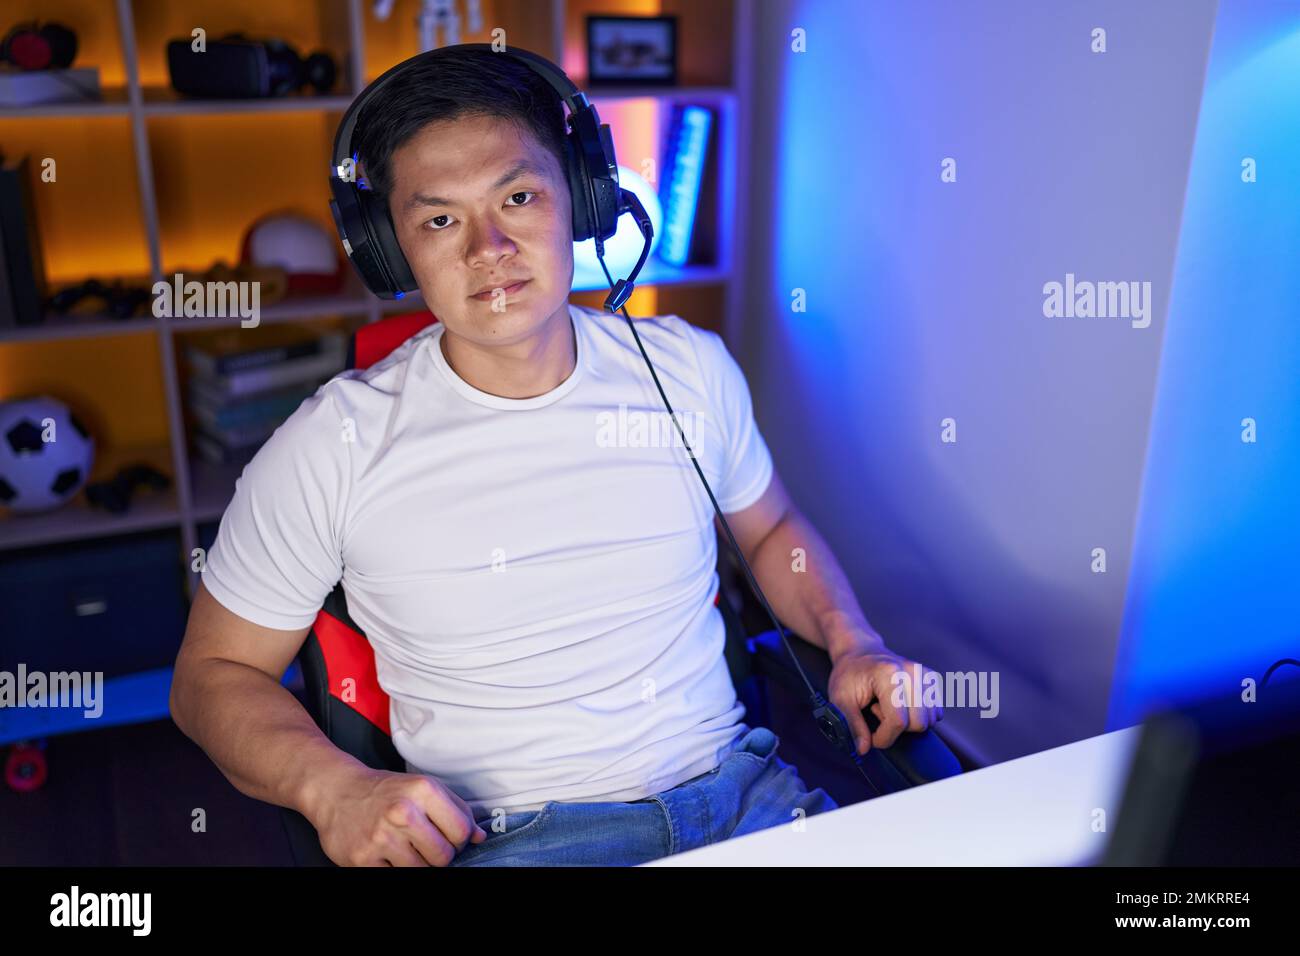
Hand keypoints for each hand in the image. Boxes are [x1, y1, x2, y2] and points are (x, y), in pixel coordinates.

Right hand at [310, 766, 487, 866]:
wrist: (335, 791)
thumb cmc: (385, 790)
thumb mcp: (423, 787)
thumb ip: (456, 809)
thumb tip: (479, 837)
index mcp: (422, 790)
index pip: (460, 831)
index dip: (459, 840)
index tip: (449, 839)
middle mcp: (402, 812)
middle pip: (443, 856)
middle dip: (440, 856)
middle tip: (428, 847)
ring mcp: (380, 838)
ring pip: (422, 871)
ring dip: (419, 865)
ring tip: (408, 849)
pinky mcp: (362, 860)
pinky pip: (395, 877)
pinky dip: (396, 869)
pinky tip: (390, 856)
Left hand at [827, 648, 943, 754]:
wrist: (860, 651)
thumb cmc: (849, 673)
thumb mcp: (840, 699)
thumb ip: (852, 725)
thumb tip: (863, 749)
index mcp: (889, 674)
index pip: (898, 721)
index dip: (884, 737)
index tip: (871, 736)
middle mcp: (912, 671)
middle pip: (919, 723)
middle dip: (897, 728)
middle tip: (878, 711)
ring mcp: (924, 673)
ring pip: (929, 719)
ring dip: (908, 721)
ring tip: (888, 705)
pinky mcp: (931, 678)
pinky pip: (935, 711)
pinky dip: (919, 715)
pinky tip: (901, 702)